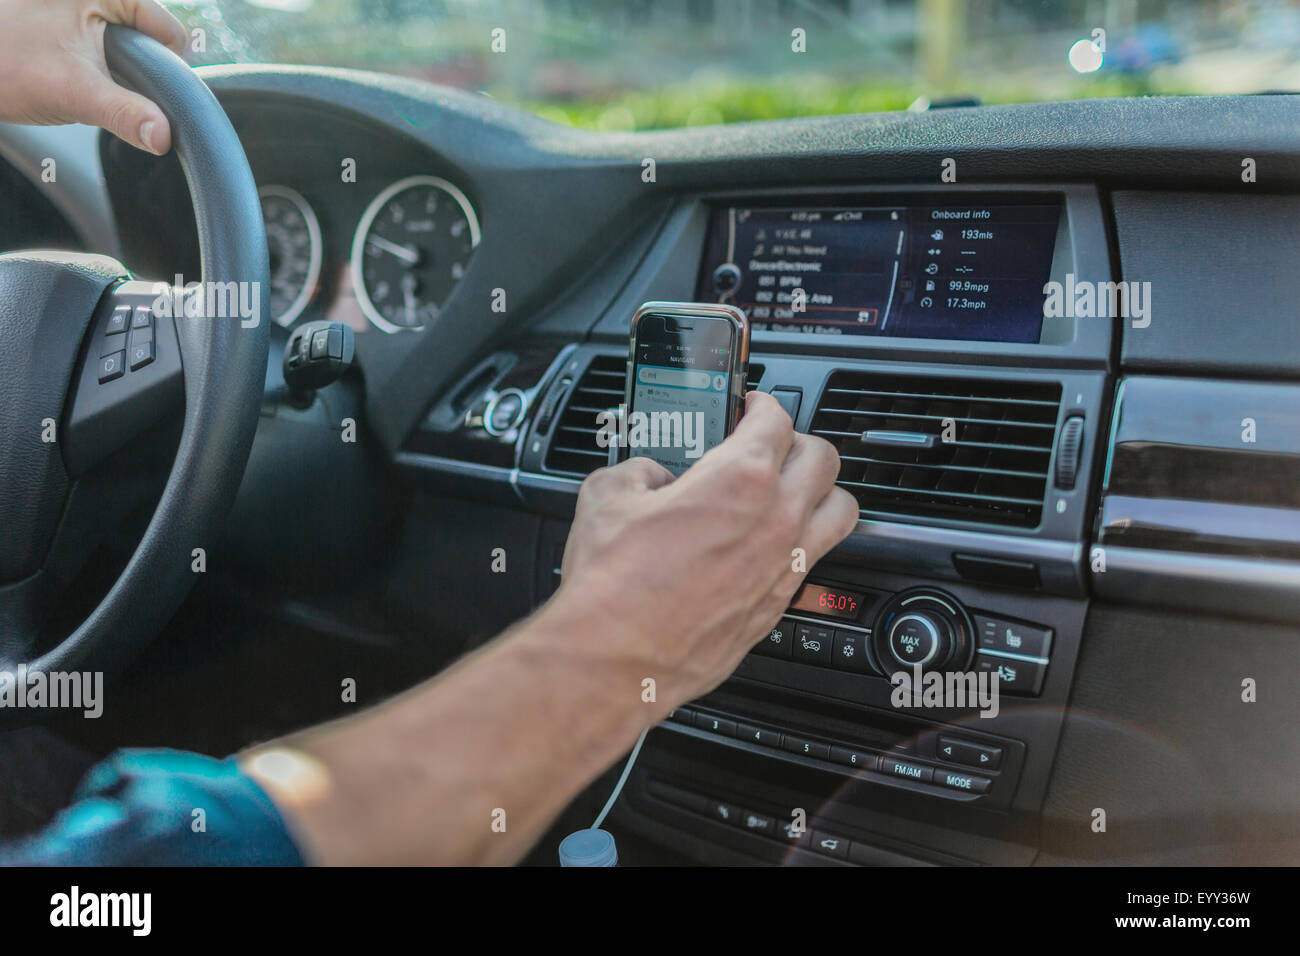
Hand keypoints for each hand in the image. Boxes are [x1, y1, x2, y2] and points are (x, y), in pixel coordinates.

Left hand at [0, 0, 186, 153]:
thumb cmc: (3, 62)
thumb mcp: (76, 93)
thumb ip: (126, 115)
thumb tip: (164, 136)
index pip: (168, 31)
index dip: (168, 69)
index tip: (154, 95)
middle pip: (151, 39)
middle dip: (141, 72)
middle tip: (111, 88)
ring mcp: (81, 9)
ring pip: (129, 46)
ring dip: (122, 73)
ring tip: (87, 81)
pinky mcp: (68, 23)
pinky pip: (107, 48)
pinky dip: (102, 68)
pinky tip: (77, 78)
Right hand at [556, 390, 858, 711]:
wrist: (615, 659)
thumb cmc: (612, 584)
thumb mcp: (608, 496)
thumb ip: (640, 470)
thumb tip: (651, 477)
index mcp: (739, 477)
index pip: (776, 418)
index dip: (760, 404)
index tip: (750, 408)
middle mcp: (776, 519)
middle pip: (822, 458)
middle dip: (796, 442)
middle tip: (770, 446)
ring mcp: (785, 565)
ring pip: (840, 510)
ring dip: (820, 492)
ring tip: (793, 491)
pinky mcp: (779, 606)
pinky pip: (817, 559)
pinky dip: (804, 543)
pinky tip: (772, 545)